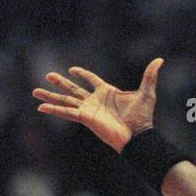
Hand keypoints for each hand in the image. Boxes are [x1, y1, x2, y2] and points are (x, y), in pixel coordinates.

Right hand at [33, 59, 163, 151]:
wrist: (138, 135)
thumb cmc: (143, 117)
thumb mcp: (146, 92)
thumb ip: (149, 75)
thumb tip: (160, 60)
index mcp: (107, 92)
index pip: (92, 80)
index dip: (83, 74)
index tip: (73, 69)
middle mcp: (95, 101)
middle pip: (74, 90)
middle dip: (61, 83)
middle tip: (48, 75)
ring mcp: (89, 109)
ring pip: (66, 101)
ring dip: (51, 96)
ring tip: (35, 91)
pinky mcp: (86, 117)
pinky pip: (67, 112)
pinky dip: (54, 110)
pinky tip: (41, 107)